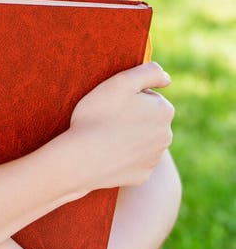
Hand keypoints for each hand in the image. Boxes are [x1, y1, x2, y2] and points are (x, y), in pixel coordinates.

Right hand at [69, 61, 174, 188]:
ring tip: (105, 135)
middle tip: (107, 118)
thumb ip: (149, 72)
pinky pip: (134, 161)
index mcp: (164, 110)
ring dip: (128, 136)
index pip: (148, 96)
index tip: (112, 102)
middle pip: (147, 118)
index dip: (128, 96)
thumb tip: (167, 79)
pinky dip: (123, 156)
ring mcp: (154, 158)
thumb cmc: (98, 115)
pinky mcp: (142, 176)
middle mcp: (166, 136)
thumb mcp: (121, 81)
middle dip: (132, 116)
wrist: (81, 157)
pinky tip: (107, 153)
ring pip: (141, 140)